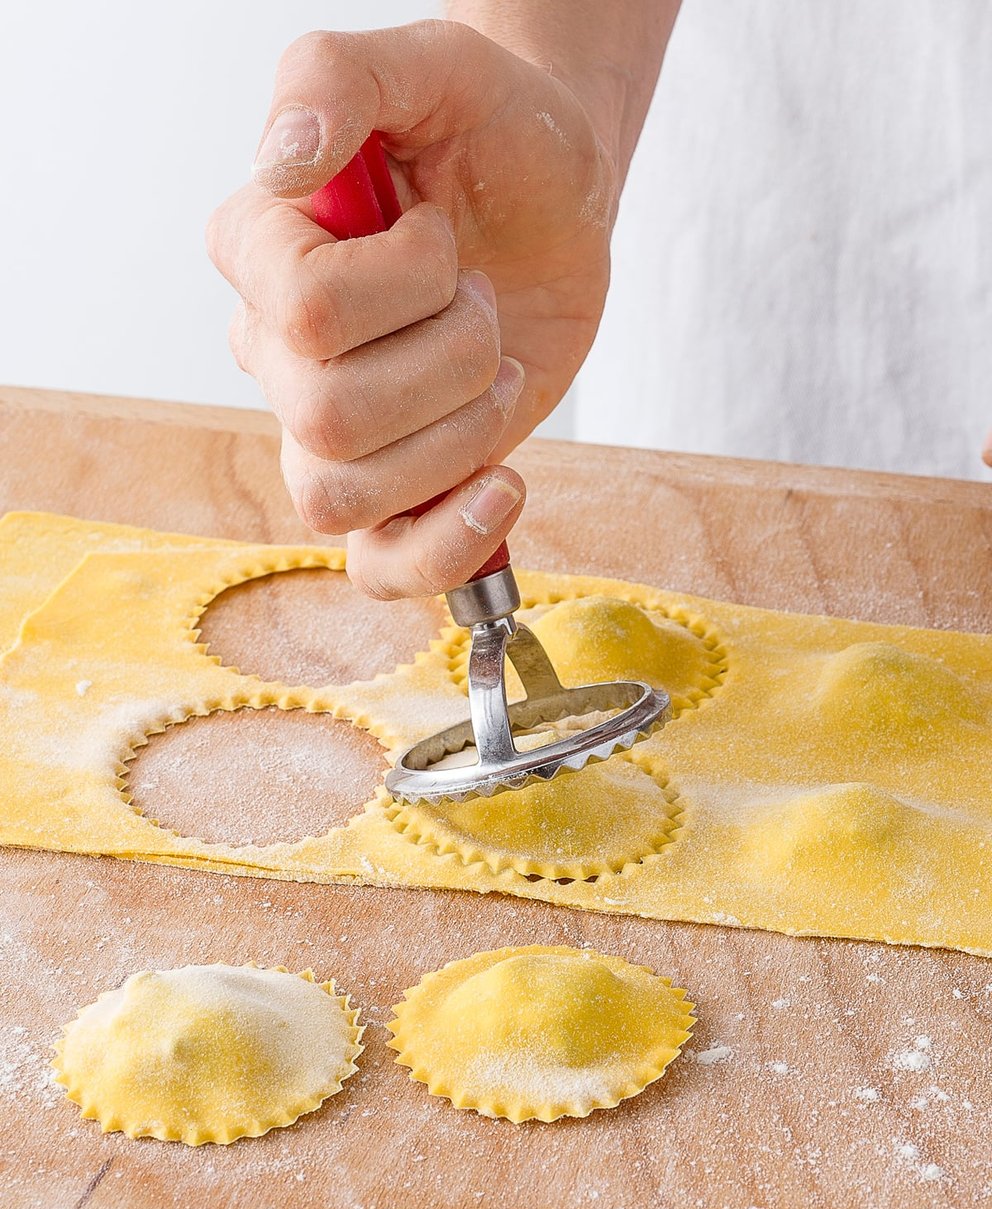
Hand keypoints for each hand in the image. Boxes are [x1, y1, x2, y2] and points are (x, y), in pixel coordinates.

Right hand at [207, 20, 616, 597]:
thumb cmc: (491, 133)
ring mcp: (332, 430)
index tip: (440, 234)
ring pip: (344, 493)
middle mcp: (277, 352)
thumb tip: (285, 163)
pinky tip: (502, 486)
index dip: (404, 281)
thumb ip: (335, 77)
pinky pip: (379, 566)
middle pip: (330, 416)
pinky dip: (443, 548)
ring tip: (496, 371)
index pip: (305, 309)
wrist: (552, 202)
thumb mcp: (433, 68)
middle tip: (482, 303)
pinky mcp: (397, 485)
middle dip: (448, 360)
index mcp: (261, 253)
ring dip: (455, 435)